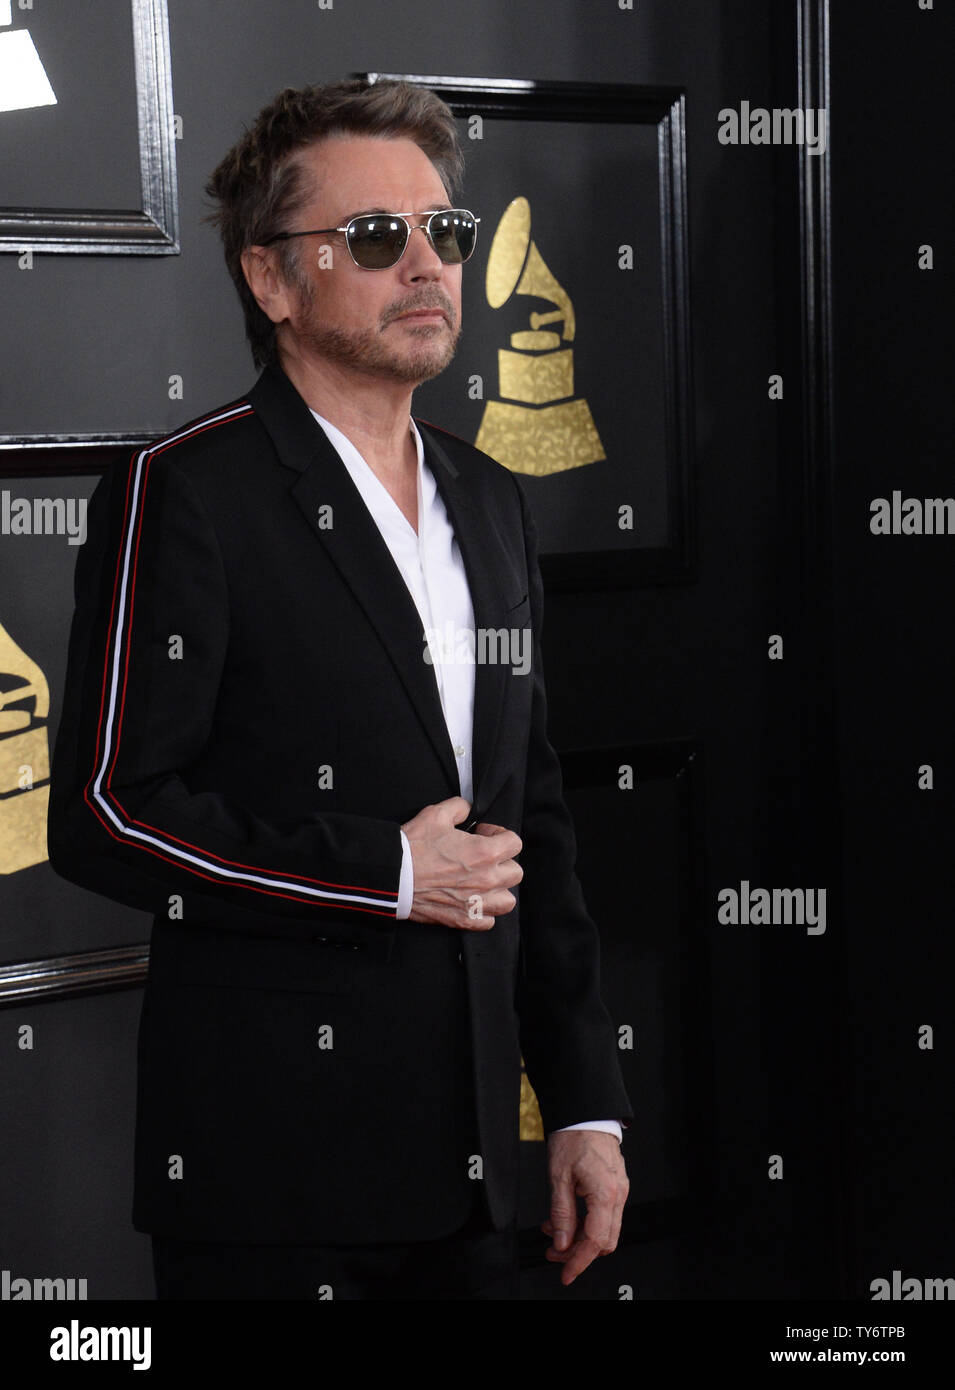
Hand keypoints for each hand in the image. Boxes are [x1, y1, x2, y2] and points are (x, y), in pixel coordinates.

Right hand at [402, 796, 522, 930]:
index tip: (484, 834)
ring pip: (508, 901)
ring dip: (499, 890)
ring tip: (484, 882)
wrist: (393, 876)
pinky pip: (488, 921)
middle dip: (503, 861)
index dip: (500, 834)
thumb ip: (459, 807)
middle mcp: (486, 880)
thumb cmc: (413, 846)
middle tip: (484, 857)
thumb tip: (467, 810)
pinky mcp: (463, 919)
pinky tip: (472, 901)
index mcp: (485, 853)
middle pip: (515, 872)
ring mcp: (476, 902)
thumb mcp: (436, 814)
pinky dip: (483, 912)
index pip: (515, 843)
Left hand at [541, 1129, 628, 1285]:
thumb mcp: (558, 1176)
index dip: (579, 1261)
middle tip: (552, 1251)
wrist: (586, 1112)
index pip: (595, 1241)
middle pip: (603, 1241)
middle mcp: (618, 1194)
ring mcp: (619, 1190)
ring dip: (578, 1236)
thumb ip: (561, 1213)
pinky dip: (584, 1222)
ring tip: (552, 1230)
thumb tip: (561, 1243)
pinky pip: (603, 1214)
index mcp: (605, 1193)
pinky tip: (564, 1217)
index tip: (565, 1273)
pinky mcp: (615, 1186)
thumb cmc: (573, 1137)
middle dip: (577, 1251)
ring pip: (603, 1229)